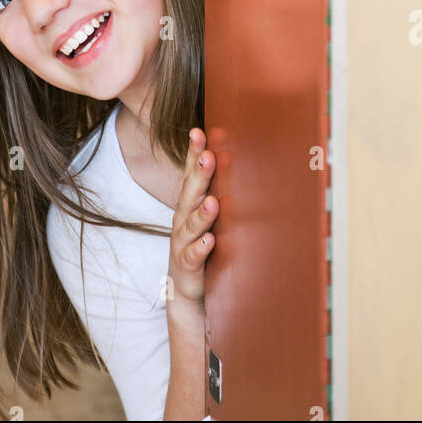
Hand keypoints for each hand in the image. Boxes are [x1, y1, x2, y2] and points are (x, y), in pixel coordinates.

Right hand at [168, 128, 217, 307]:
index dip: (194, 153)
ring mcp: (183, 243)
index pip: (192, 173)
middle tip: (208, 155)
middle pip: (190, 192)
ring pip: (191, 225)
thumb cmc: (201, 246)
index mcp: (190, 204)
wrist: (187, 291)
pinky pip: (193, 256)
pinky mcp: (187, 266)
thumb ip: (219, 192)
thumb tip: (238, 162)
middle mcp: (183, 219)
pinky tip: (210, 240)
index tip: (198, 132)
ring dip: (202, 213)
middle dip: (199, 173)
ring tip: (212, 201)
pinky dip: (201, 247)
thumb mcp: (210, 217)